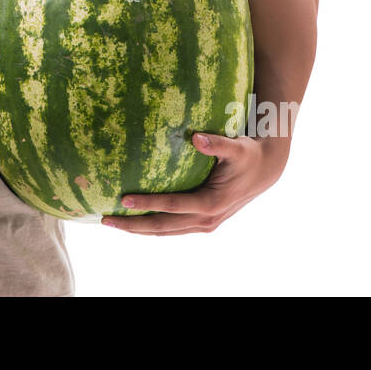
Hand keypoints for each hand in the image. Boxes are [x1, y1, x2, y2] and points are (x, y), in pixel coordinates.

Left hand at [101, 133, 289, 234]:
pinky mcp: (202, 223)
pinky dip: (152, 227)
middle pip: (163, 227)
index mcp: (212, 203)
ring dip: (138, 230)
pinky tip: (134, 221)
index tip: (124, 199)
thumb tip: (196, 137)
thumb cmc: (247, 154)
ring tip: (112, 222)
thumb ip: (217, 143)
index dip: (149, 204)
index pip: (173, 206)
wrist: (264, 170)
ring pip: (165, 232)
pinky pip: (172, 229)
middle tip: (105, 219)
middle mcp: (207, 219)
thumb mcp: (236, 146)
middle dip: (133, 225)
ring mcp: (204, 225)